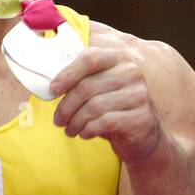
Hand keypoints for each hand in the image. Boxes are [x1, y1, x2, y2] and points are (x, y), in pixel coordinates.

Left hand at [49, 29, 164, 164]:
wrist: (143, 136)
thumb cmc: (114, 110)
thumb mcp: (100, 90)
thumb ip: (83, 80)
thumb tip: (51, 84)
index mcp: (120, 60)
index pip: (90, 58)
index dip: (68, 74)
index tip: (53, 90)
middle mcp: (132, 73)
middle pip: (88, 86)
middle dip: (66, 106)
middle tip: (58, 120)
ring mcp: (139, 95)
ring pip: (94, 106)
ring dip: (75, 121)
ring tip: (69, 129)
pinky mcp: (141, 117)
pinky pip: (105, 122)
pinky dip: (88, 130)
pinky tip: (85, 134)